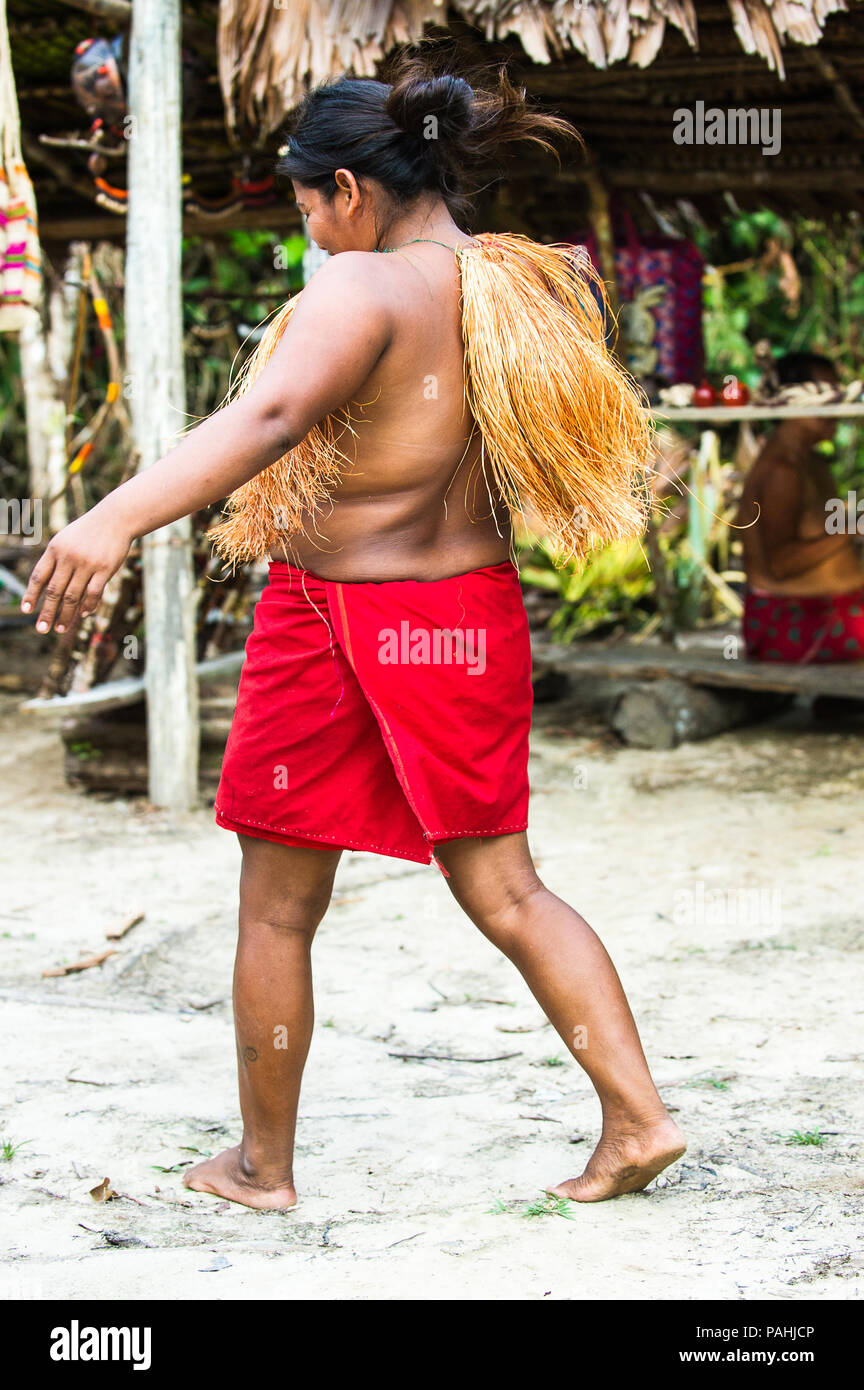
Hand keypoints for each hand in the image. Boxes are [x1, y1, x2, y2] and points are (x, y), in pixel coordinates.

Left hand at [21, 505, 133, 634]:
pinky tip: (83, 614)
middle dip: (47, 613)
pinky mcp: (104, 569)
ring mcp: (87, 564)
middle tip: (42, 629)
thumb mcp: (66, 540)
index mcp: (55, 549)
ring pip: (72, 596)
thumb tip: (49, 589)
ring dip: (66, 615)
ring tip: (60, 629)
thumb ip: (56, 561)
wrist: (116, 518)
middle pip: (54, 591)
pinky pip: (93, 593)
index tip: (27, 610)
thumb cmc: (89, 531)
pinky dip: (87, 605)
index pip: (39, 576)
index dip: (31, 594)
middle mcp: (68, 557)